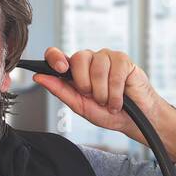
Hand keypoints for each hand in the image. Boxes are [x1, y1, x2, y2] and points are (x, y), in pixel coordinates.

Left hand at [32, 46, 175, 162]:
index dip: (55, 57)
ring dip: (104, 92)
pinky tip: (120, 99)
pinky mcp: (123, 60)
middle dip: (86, 85)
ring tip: (109, 102)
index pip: (57, 55)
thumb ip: (60, 91)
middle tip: (95, 98)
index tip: (60, 69)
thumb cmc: (108, 113)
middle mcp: (90, 61)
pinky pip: (115, 72)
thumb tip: (40, 77)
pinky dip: (116, 92)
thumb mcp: (80, 106)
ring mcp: (107, 58)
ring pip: (97, 67)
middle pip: (78, 59)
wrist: (135, 120)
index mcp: (75, 71)